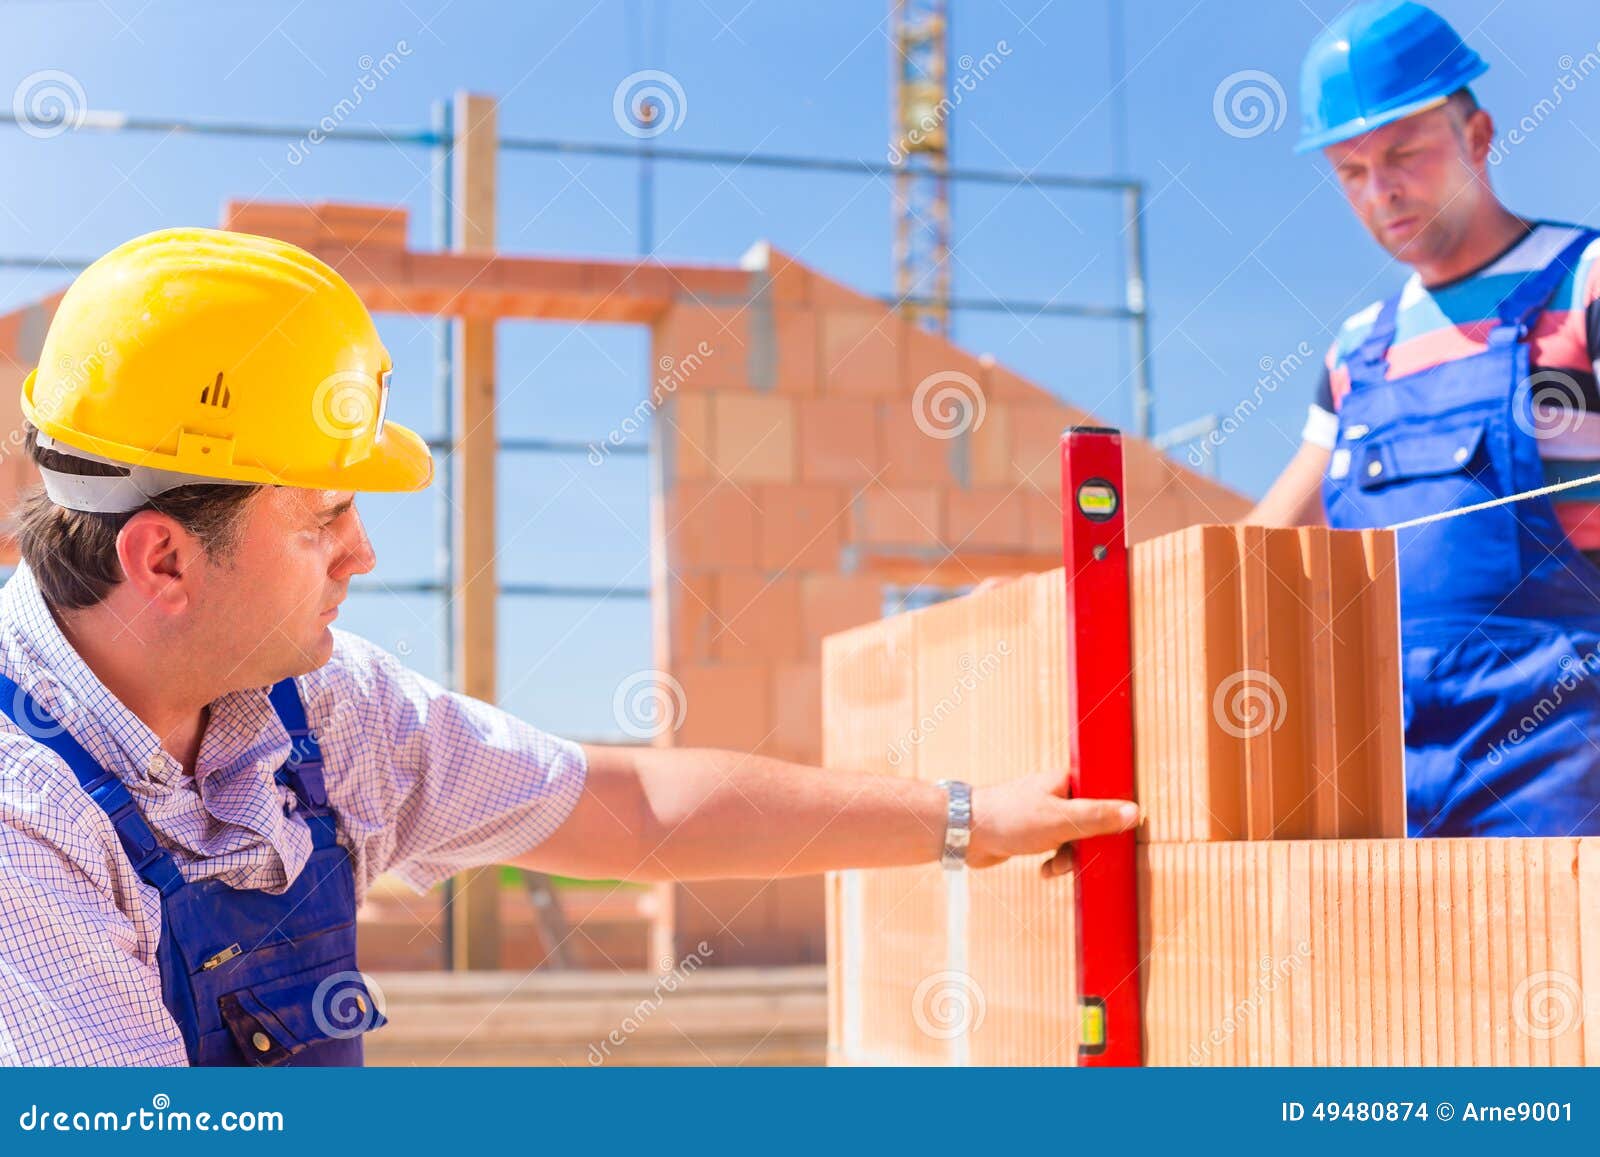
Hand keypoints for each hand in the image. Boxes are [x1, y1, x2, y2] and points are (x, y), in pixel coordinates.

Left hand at [967, 769, 1138, 876]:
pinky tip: (1045, 870)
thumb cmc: (1011, 818)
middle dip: (1087, 844)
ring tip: (1056, 866)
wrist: (966, 833)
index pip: (1103, 794)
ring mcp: (1043, 813)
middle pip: (1090, 820)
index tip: (1115, 836)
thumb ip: (1098, 817)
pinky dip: (1054, 861)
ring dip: (1068, 857)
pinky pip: (1055, 848)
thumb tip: (1134, 812)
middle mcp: (1056, 795)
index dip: (1112, 815)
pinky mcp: (1032, 832)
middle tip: (1081, 857)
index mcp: (1066, 782)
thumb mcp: (1062, 820)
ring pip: (1073, 838)